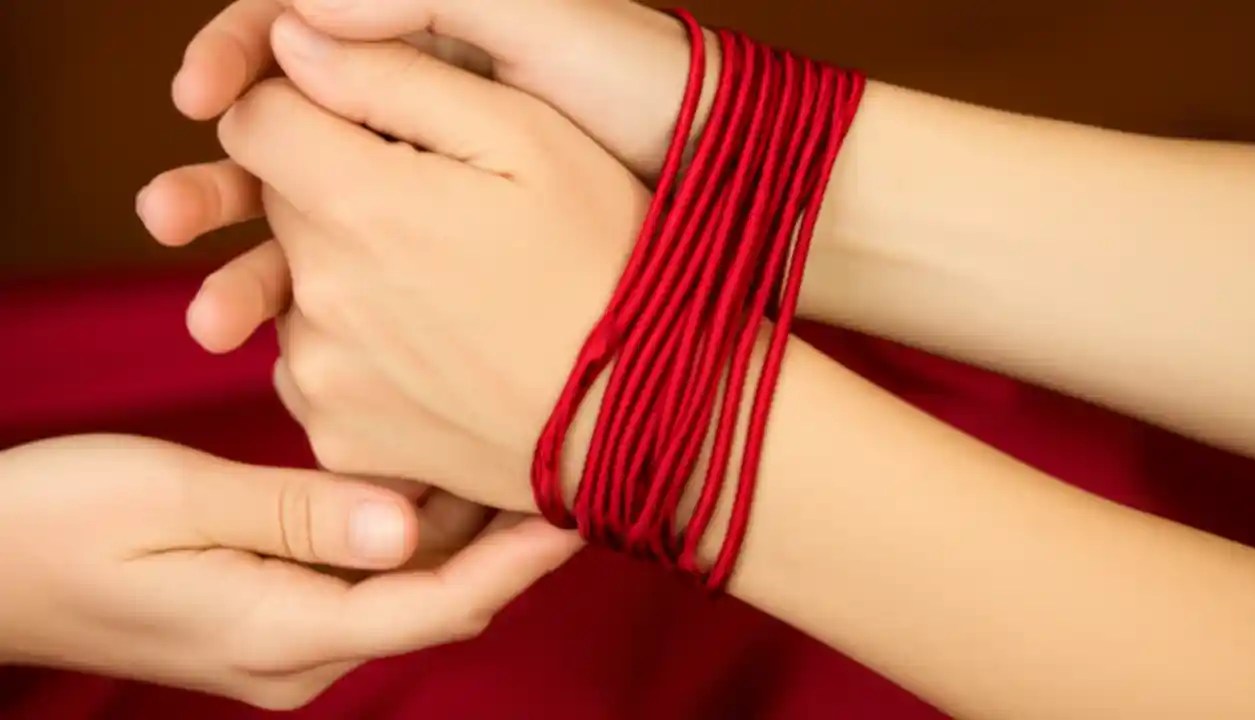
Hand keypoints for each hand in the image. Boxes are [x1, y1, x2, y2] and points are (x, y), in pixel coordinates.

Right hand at [0, 435, 578, 708]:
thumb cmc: (58, 521)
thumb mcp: (177, 501)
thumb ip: (300, 516)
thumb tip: (410, 527)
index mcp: (283, 632)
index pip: (439, 604)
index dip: (520, 560)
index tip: (581, 505)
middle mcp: (299, 653)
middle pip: (438, 598)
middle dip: (508, 539)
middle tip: (569, 455)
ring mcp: (286, 639)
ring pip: (407, 582)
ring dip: (463, 524)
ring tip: (520, 444)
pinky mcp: (271, 611)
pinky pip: (365, 573)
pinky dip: (408, 524)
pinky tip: (433, 460)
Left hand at [146, 16, 647, 511]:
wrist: (648, 415)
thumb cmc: (606, 266)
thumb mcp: (530, 137)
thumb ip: (397, 76)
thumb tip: (292, 39)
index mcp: (357, 203)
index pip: (253, 118)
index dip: (307, 106)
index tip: (370, 127)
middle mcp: (318, 295)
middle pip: (278, 205)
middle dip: (336, 192)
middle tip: (437, 215)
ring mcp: (324, 379)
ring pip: (295, 290)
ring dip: (348, 277)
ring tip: (448, 294)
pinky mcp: (339, 441)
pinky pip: (315, 372)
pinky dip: (357, 357)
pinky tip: (437, 356)